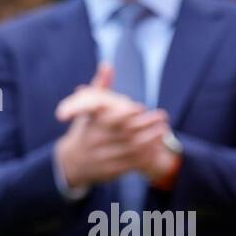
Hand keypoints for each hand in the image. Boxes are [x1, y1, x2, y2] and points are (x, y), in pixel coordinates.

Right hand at [53, 64, 169, 187]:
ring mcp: (103, 158)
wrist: (72, 163)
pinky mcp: (111, 171)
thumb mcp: (86, 109)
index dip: (125, 113)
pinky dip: (146, 154)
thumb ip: (99, 87)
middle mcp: (95, 142)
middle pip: (125, 133)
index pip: (108, 119)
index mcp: (89, 125)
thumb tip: (107, 64)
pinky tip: (157, 145)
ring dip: (151, 139)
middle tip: (162, 116)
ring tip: (164, 130)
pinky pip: (132, 162)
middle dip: (146, 124)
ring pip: (131, 148)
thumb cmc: (84, 129)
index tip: (140, 106)